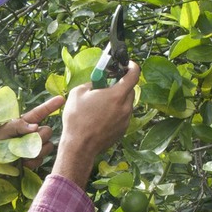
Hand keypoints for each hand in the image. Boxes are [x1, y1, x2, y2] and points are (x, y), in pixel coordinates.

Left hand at [0, 95, 65, 182]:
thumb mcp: (0, 131)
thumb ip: (17, 126)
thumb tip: (35, 126)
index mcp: (22, 123)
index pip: (39, 113)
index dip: (50, 106)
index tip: (61, 99)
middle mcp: (30, 134)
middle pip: (47, 131)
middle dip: (39, 138)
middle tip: (25, 143)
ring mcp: (32, 148)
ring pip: (47, 146)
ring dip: (36, 151)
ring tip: (20, 155)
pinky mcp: (33, 161)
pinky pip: (42, 159)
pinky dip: (33, 162)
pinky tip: (22, 164)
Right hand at [53, 61, 139, 185]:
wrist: (79, 146)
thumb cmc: (77, 119)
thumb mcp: (78, 93)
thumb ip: (91, 83)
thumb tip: (96, 82)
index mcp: (117, 95)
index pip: (134, 74)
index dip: (132, 66)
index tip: (127, 65)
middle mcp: (126, 107)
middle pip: (130, 89)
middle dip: (121, 84)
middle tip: (107, 85)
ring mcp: (125, 120)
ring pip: (126, 103)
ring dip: (117, 99)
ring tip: (101, 103)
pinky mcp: (122, 130)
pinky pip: (122, 115)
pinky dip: (115, 112)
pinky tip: (101, 116)